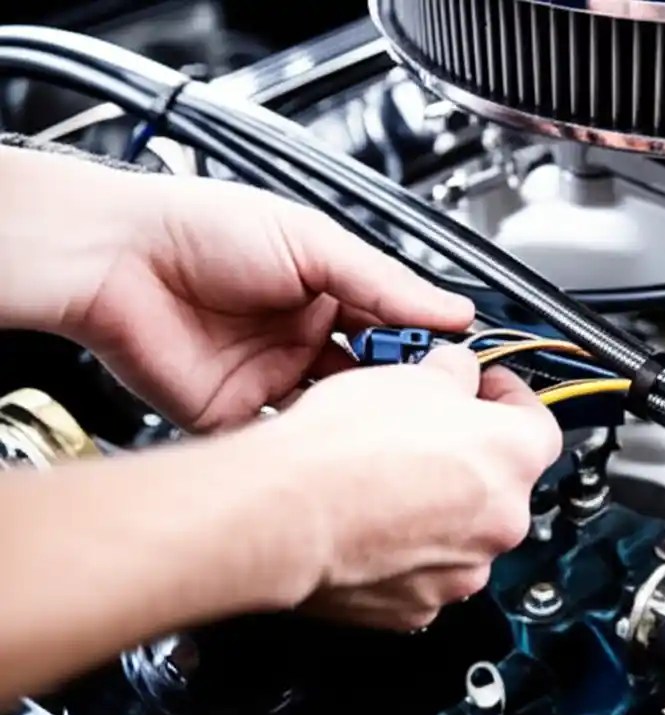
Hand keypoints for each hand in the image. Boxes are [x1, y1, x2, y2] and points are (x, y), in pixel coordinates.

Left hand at [0, 146, 473, 430]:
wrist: (114, 261)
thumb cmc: (199, 228)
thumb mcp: (313, 241)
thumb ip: (385, 282)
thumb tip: (452, 309)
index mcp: (329, 292)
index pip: (396, 327)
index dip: (428, 349)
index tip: (462, 366)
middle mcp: (304, 338)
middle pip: (373, 378)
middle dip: (403, 392)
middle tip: (432, 401)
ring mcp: (272, 379)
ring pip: (336, 415)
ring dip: (363, 423)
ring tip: (395, 428)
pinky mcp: (237, 417)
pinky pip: (286, 441)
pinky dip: (312, 449)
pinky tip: (339, 445)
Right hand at [260, 346, 561, 630]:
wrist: (280, 513)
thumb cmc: (342, 447)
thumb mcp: (411, 375)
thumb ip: (454, 374)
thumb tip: (458, 372)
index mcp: (515, 455)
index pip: (539, 419)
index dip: (509, 397)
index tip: (487, 388)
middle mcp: (503, 520)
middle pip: (501, 480)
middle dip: (468, 454)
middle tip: (423, 432)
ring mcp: (463, 570)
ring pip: (462, 529)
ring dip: (436, 505)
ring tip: (385, 477)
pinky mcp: (419, 606)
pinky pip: (424, 570)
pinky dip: (405, 549)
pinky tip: (370, 521)